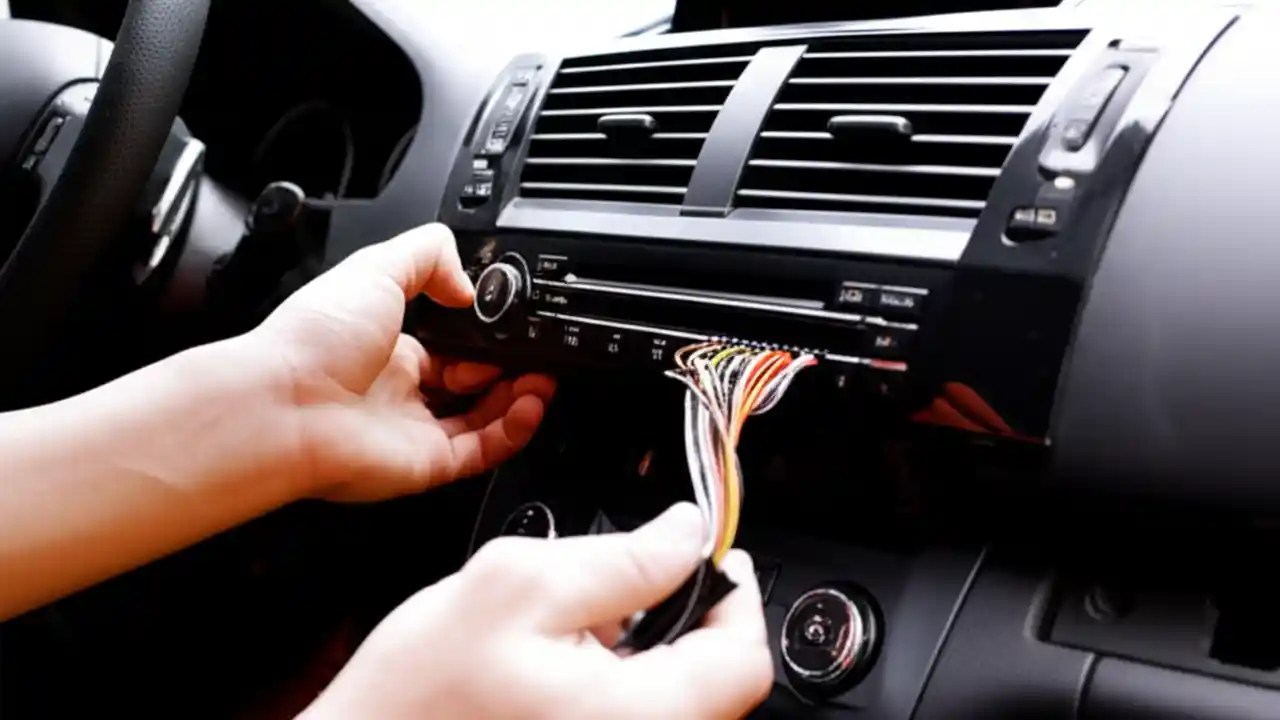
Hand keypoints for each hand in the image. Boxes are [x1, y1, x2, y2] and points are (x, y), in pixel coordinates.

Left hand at [252, 223, 554, 500]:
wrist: (283, 404)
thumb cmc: (313, 339)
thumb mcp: (376, 267)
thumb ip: (428, 256)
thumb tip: (467, 283)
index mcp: (387, 347)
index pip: (450, 347)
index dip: (484, 339)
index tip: (510, 327)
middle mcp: (400, 392)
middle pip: (472, 386)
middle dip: (508, 370)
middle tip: (530, 355)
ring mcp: (413, 432)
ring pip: (484, 422)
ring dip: (519, 400)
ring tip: (542, 379)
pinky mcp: (426, 465)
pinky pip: (483, 452)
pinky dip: (514, 431)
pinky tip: (529, 405)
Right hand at [301, 503, 773, 719]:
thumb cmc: (417, 697)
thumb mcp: (517, 587)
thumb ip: (620, 558)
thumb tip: (685, 532)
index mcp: (642, 715)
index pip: (745, 659)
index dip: (734, 593)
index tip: (711, 553)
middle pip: (717, 682)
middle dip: (684, 617)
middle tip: (628, 586)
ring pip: (676, 701)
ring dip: (648, 652)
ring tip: (579, 631)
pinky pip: (634, 718)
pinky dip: (618, 684)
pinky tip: (561, 669)